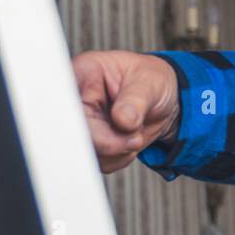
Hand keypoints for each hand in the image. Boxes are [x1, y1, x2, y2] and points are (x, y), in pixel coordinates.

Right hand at [72, 50, 180, 172]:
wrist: (164, 101)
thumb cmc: (152, 81)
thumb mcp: (150, 82)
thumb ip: (135, 100)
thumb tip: (122, 119)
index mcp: (83, 73)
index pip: (70, 103)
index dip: (89, 121)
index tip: (119, 124)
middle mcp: (76, 100)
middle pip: (76, 132)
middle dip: (110, 141)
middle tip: (136, 136)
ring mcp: (82, 123)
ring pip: (87, 151)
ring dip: (117, 151)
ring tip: (135, 134)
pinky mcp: (90, 142)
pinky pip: (98, 161)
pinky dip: (118, 158)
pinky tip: (129, 143)